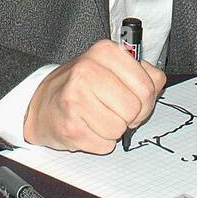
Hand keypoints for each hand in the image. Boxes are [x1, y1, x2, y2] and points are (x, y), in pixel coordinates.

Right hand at [23, 40, 164, 152]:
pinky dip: (100, 142)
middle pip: (136, 108)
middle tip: (114, 111)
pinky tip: (86, 127)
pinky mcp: (71, 127)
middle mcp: (87, 71)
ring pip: (121, 129)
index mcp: (104, 52)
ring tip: (97, 118)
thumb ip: (142, 73)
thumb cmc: (80, 87)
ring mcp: (76, 99)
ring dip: (113, 130)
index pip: (148, 85)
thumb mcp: (112, 68)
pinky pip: (106, 145)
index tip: (131, 98)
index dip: (146, 99)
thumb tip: (156, 87)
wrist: (40, 104)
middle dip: (130, 116)